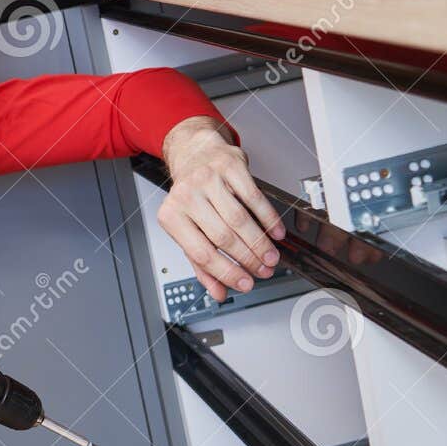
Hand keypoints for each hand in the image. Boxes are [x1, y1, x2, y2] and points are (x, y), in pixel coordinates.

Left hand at [157, 116, 284, 302]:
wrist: (194, 152)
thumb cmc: (191, 195)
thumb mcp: (187, 229)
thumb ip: (201, 264)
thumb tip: (218, 293)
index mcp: (171, 216)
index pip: (201, 253)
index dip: (227, 272)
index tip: (245, 284)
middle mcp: (186, 196)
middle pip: (223, 237)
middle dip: (248, 259)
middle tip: (263, 271)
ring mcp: (207, 180)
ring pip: (239, 219)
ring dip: (259, 243)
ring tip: (270, 256)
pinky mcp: (229, 167)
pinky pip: (253, 197)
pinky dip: (268, 218)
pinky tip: (276, 232)